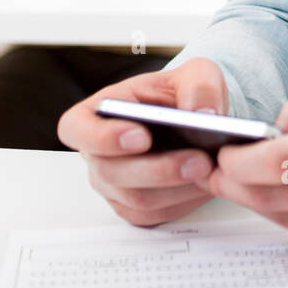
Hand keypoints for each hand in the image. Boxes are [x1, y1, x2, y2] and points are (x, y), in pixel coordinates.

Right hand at [58, 58, 229, 226]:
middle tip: (199, 160)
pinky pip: (155, 214)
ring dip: (177, 187)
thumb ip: (201, 85)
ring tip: (210, 169)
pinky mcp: (136, 208)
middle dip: (158, 169)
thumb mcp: (197, 74)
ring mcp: (114, 185)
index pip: (76, 128)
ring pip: (137, 199)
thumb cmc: (183, 94)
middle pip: (111, 172)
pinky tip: (206, 183)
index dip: (101, 137)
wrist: (197, 122)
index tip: (141, 136)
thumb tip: (203, 115)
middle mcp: (98, 154)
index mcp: (97, 113)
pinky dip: (184, 201)